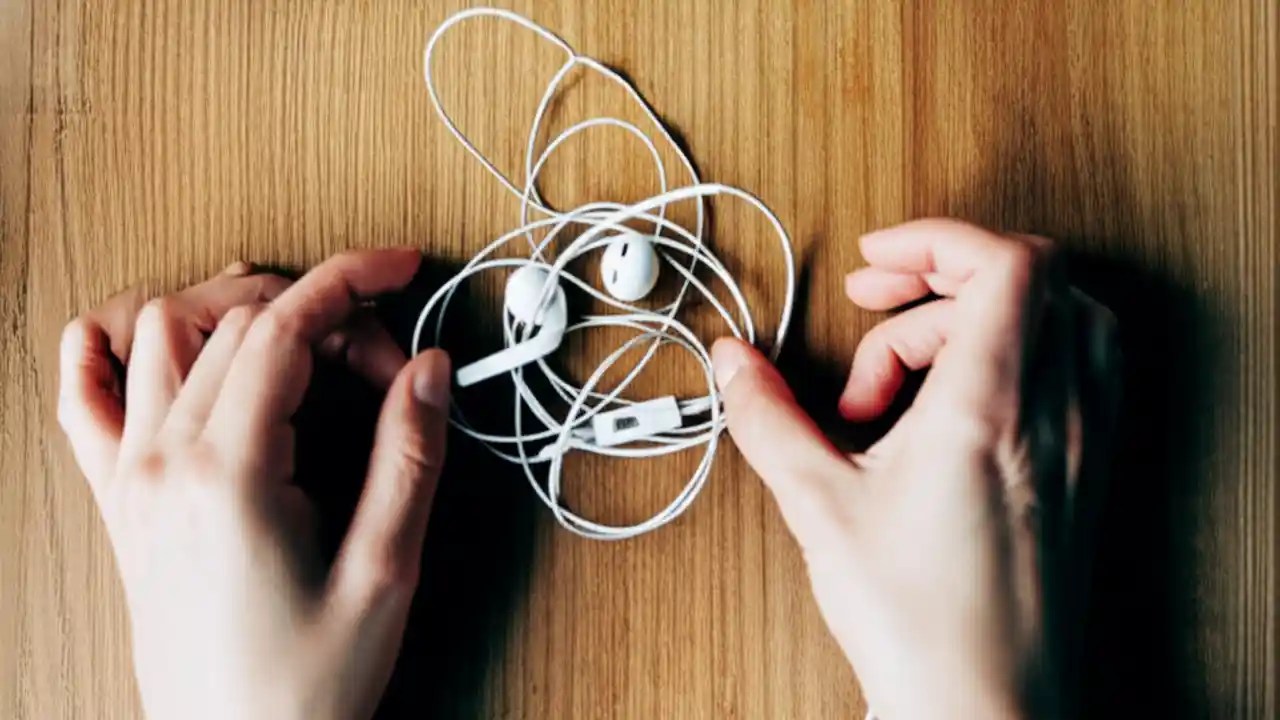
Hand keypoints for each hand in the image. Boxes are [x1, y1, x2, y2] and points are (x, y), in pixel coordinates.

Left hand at [57, 252, 450, 719]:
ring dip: (234, 314)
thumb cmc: (302, 685)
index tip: (393, 269)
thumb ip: (409, 457)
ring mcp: (131, 479)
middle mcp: (164, 463)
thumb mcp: (383, 572)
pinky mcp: (120, 503)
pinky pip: (85, 396)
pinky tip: (154, 345)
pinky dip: (111, 349)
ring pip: (160, 334)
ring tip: (298, 345)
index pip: (283, 328)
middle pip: (237, 325)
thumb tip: (428, 369)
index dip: (347, 281)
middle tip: (384, 366)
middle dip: (321, 317)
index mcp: (229, 474)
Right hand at [711, 220, 1118, 718]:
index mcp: (991, 406)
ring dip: (984, 315)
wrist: (987, 708)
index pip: (1005, 262)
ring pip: (1064, 318)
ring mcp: (1081, 442)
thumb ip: (769, 419)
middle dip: (940, 277)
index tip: (878, 261)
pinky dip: (1021, 354)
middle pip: (1032, 279)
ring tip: (912, 365)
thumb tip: (735, 366)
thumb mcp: (819, 506)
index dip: (937, 239)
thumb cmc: (923, 623)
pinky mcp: (1085, 472)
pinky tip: (960, 402)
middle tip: (875, 306)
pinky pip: (1078, 369)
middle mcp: (1054, 413)